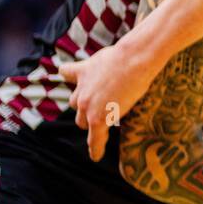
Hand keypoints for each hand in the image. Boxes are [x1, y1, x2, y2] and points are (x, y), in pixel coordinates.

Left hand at [59, 44, 157, 161]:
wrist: (134, 59)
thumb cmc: (128, 52)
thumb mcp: (111, 52)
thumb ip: (108, 59)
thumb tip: (127, 48)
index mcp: (82, 71)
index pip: (68, 73)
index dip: (73, 77)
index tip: (71, 77)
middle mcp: (80, 89)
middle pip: (76, 103)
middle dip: (84, 106)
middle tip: (98, 108)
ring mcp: (88, 105)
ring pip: (82, 121)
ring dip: (90, 123)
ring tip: (99, 130)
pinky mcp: (98, 118)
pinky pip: (94, 138)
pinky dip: (94, 148)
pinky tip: (95, 155)